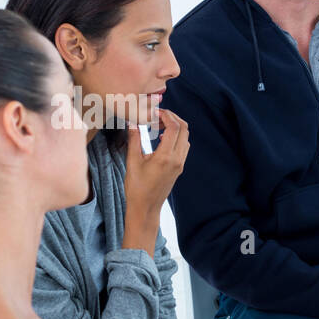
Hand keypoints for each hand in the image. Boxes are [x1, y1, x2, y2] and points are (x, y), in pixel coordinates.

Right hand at [122, 107, 188, 251]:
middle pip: (184, 129)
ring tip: (158, 125)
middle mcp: (177, 159)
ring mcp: (180, 164)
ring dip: (175, 127)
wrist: (146, 207)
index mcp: (166, 157)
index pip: (174, 127)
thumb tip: (133, 122)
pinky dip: (176, 137)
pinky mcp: (179, 168)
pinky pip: (183, 147)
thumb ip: (134, 140)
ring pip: (185, 138)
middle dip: (173, 117)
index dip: (166, 115)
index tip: (154, 111)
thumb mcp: (133, 161)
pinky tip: (162, 137)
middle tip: (157, 115)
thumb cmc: (137, 187)